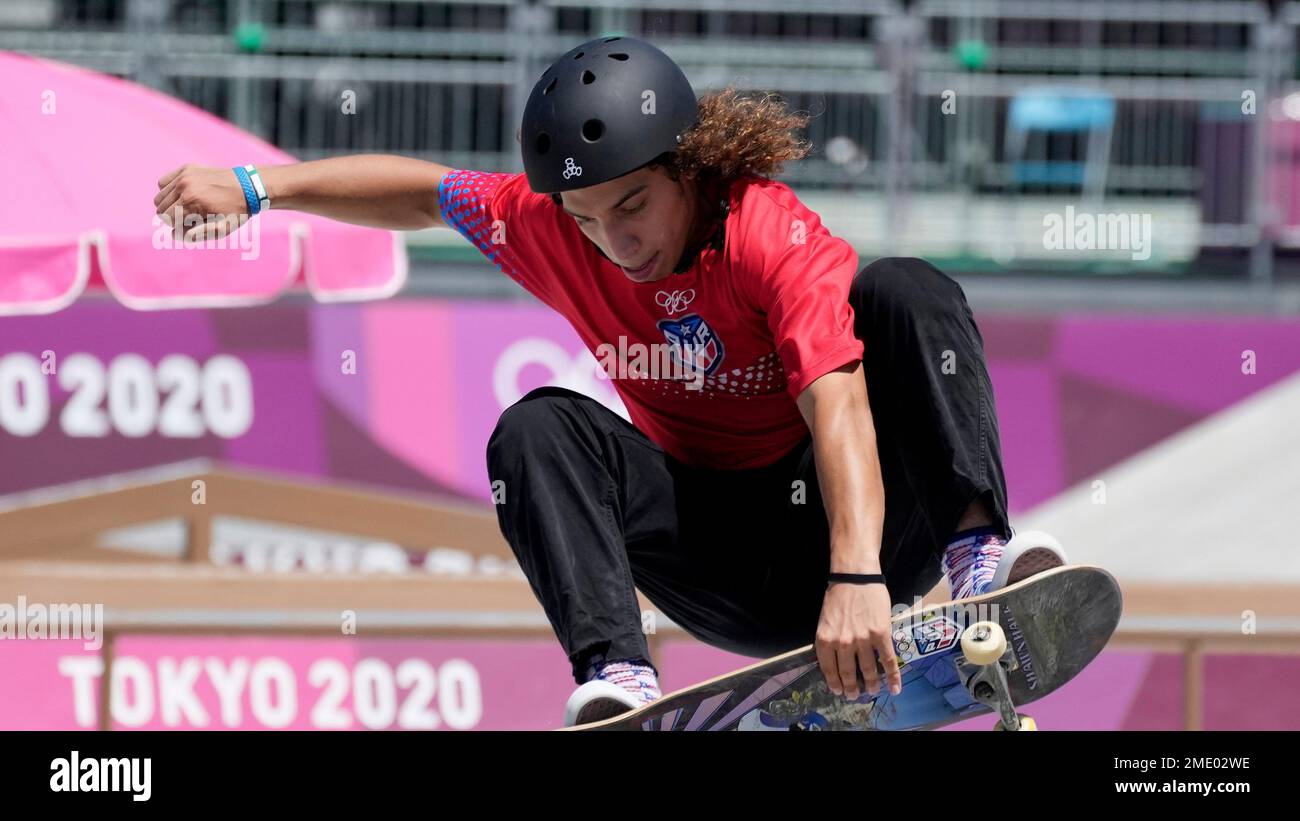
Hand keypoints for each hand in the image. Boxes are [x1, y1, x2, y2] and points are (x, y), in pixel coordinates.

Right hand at [154, 164, 252, 242]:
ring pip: (160, 196)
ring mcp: (184, 175)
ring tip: (187, 207)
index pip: (166, 219)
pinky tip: (183, 194)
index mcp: (191, 203)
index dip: (176, 226)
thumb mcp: (221, 229)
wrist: (248, 187)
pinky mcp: (186, 168)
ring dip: (169, 204)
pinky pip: (164, 182)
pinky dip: (169, 190)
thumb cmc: (236, 212)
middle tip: (191, 217)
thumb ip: (196, 234)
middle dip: (172, 216)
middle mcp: (184, 187)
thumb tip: (174, 234)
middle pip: (160, 208)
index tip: (190, 225)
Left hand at [815, 581, 900, 699]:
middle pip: (848, 673)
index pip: (828, 669)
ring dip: (870, 684)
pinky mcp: (881, 635)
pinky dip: (892, 677)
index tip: (838, 691)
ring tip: (872, 691)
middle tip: (854, 695)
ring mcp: (862, 640)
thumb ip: (829, 640)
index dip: (834, 683)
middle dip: (852, 688)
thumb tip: (835, 659)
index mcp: (825, 640)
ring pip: (868, 670)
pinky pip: (887, 661)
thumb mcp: (825, 620)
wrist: (855, 577)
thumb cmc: (839, 596)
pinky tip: (895, 688)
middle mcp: (842, 644)